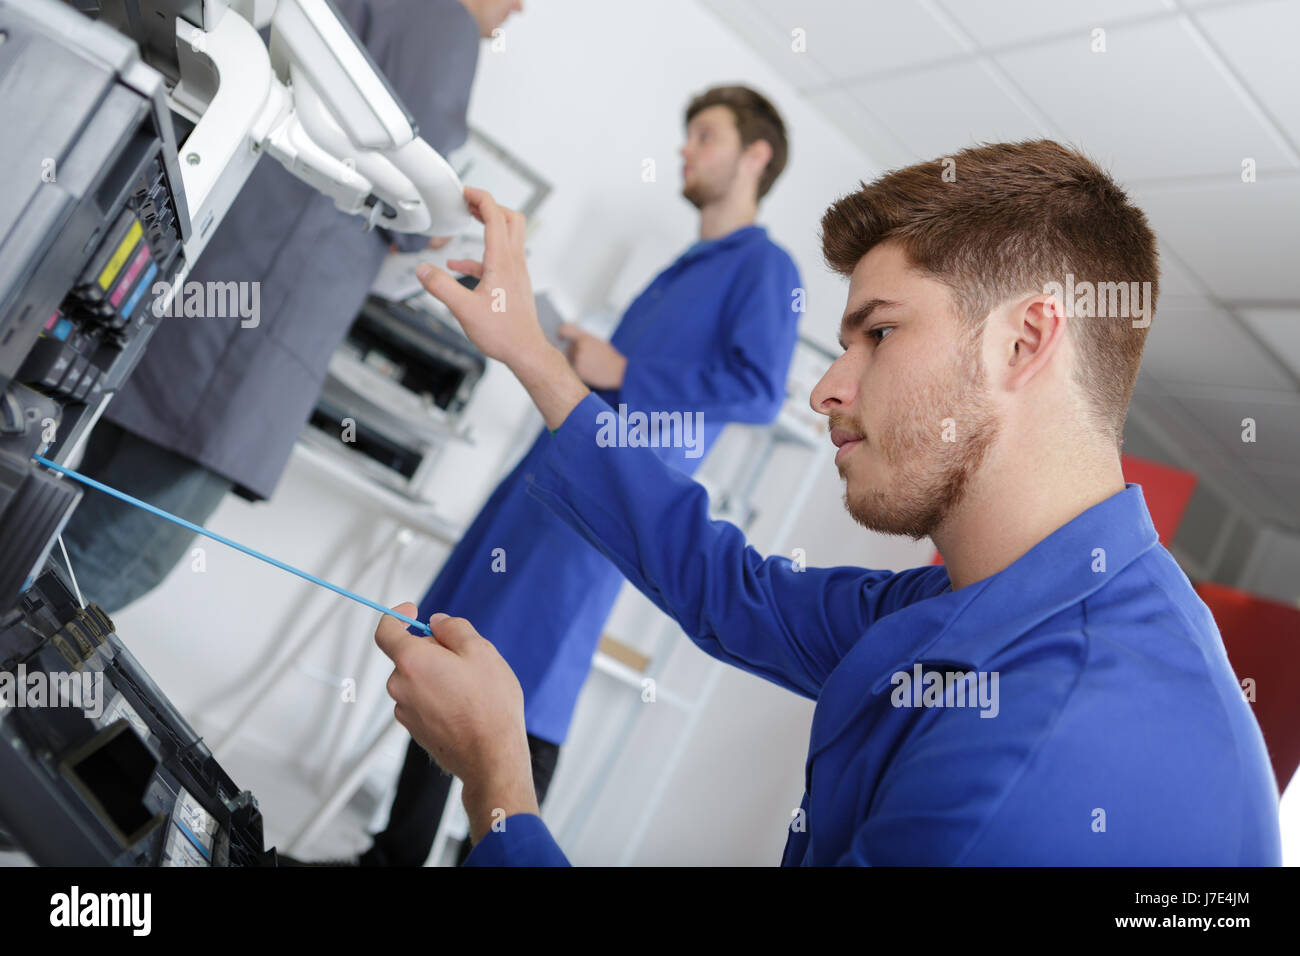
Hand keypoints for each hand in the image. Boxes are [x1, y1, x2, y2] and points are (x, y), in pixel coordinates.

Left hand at [376, 603, 537, 842]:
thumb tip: (438, 623)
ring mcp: (406, 711)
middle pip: (408, 656)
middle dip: (432, 650)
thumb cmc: (489, 706)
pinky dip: (438, 697)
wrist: (491, 757)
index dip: (397, 616)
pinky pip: (422, 702)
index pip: (386, 631)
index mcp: (412, 662)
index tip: (412, 612)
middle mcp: (401, 687)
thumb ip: (454, 629)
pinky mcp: (415, 730)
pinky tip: (465, 706)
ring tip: (470, 688)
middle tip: (465, 658)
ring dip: (437, 676)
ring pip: (417, 680)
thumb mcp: (481, 652)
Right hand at [414, 187, 545, 367]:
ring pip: (509, 236)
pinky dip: (480, 255)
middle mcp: (514, 262)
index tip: (465, 192)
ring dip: (489, 225)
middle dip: (490, 205)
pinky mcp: (514, 283)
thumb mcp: (464, 310)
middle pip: (511, 219)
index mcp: (502, 262)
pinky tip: (459, 267)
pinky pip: (498, 259)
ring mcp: (516, 272)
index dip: (480, 198)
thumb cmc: (503, 333)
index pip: (496, 217)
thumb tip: (422, 270)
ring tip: (467, 221)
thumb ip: (441, 287)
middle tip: (470, 202)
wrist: (526, 351)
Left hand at [558, 322, 626, 388]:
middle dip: (574, 353)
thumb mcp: (598, 342)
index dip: (561, 333)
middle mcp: (578, 346)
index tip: (560, 337)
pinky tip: (591, 371)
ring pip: (570, 360)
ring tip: (592, 365)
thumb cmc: (610, 357)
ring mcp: (576, 359)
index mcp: (584, 337)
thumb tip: (570, 342)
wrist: (618, 371)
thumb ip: (584, 340)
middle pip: (568, 348)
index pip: (565, 330)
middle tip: (589, 358)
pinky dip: (579, 371)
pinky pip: (573, 369)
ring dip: (576, 362)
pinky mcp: (577, 371)